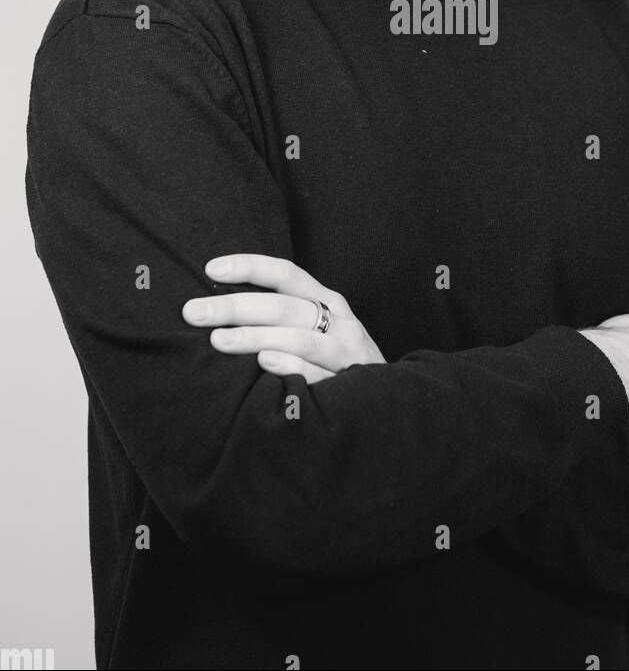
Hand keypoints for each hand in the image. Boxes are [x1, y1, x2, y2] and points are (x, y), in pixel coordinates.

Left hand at [182, 253, 385, 383]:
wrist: (391, 403)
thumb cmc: (338, 362)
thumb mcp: (318, 330)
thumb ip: (282, 318)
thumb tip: (220, 312)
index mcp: (326, 301)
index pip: (286, 274)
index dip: (250, 267)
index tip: (210, 269)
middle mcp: (338, 320)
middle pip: (284, 306)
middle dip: (235, 307)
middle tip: (194, 312)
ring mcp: (347, 351)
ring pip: (300, 336)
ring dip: (256, 336)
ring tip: (219, 341)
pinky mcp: (351, 383)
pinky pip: (318, 373)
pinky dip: (292, 366)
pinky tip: (266, 365)